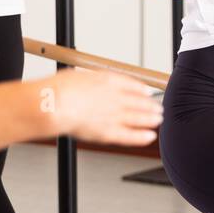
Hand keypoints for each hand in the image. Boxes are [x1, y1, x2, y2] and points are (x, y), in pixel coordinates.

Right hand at [48, 69, 162, 145]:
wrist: (55, 104)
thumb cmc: (59, 90)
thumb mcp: (77, 76)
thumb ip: (88, 82)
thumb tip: (87, 84)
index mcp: (108, 81)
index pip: (130, 84)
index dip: (140, 89)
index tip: (147, 92)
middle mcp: (115, 97)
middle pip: (138, 101)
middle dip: (149, 105)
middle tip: (158, 107)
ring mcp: (114, 115)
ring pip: (138, 117)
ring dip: (150, 119)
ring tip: (158, 120)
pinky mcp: (108, 132)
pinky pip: (130, 135)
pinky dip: (141, 136)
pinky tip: (150, 136)